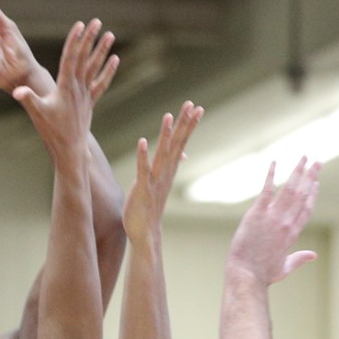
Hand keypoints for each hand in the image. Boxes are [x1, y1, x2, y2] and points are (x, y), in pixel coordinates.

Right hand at [12, 19, 116, 159]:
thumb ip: (28, 100)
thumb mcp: (38, 113)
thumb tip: (17, 91)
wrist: (70, 149)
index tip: (80, 25)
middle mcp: (78, 87)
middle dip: (90, 39)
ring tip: (109, 34)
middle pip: (85, 58)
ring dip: (102, 50)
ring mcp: (86, 94)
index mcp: (65, 86)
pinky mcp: (90, 102)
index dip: (75, 40)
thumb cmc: (52, 131)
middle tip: (97, 21)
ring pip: (95, 68)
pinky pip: (101, 83)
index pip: (70, 58)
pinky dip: (108, 71)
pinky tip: (115, 59)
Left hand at [123, 102, 202, 242]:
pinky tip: (141, 142)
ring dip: (165, 135)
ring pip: (162, 154)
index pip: (181, 143)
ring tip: (168, 116)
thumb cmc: (151, 206)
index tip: (196, 107)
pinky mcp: (142, 190)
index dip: (188, 125)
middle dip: (184, 124)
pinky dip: (142, 157)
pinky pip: (142, 171)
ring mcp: (154, 181)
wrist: (146, 233)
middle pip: (176, 144)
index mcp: (169, 169)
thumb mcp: (161, 182)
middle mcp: (165, 173)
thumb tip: (182, 154)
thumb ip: (170, 166)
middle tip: (192, 105)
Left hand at [226, 159, 320, 290]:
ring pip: (289, 189)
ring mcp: (273, 218)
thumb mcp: (285, 268)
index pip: (306, 209)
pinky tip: (274, 162)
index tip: (316, 182)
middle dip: (311, 176)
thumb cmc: (263, 274)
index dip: (312, 194)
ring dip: (298, 171)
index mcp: (293, 233)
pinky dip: (271, 175)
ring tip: (304, 157)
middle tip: (318, 162)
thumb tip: (313, 255)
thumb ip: (300, 259)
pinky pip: (266, 190)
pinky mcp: (257, 214)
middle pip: (302, 195)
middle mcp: (286, 223)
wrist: (247, 275)